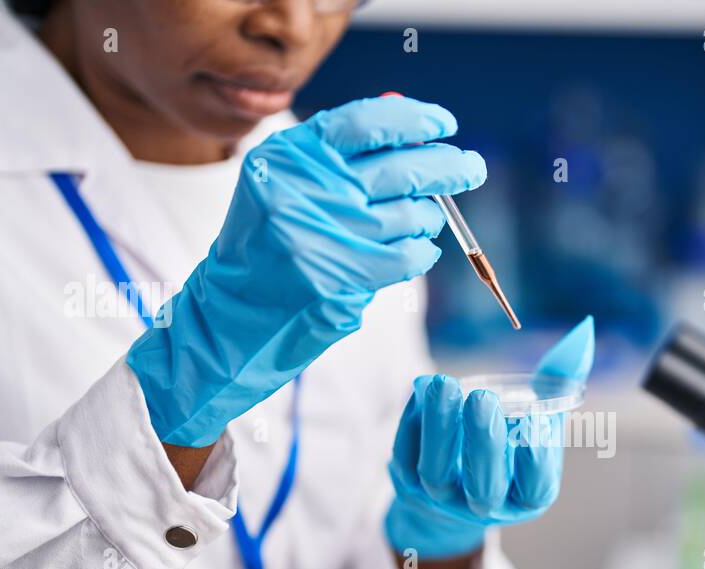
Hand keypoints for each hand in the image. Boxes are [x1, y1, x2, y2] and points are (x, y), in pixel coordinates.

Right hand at [126, 96, 486, 446]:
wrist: (232, 314)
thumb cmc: (268, 247)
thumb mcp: (288, 187)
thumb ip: (343, 159)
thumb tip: (417, 133)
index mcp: (290, 157)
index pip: (365, 122)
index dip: (414, 119)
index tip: (444, 124)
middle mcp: (306, 189)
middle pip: (401, 167)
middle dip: (449, 165)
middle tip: (472, 166)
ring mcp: (324, 235)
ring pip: (411, 214)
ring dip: (430, 218)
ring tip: (425, 221)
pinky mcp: (340, 278)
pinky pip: (409, 257)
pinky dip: (422, 253)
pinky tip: (418, 252)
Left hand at [385, 317, 595, 558]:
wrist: (454, 491)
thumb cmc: (509, 446)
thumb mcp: (537, 417)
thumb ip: (560, 378)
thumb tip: (583, 332)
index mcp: (526, 495)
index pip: (535, 488)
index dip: (537, 459)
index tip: (536, 419)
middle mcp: (486, 504)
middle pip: (485, 486)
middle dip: (484, 441)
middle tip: (483, 399)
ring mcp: (445, 497)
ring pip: (437, 471)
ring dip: (440, 427)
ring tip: (444, 384)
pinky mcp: (410, 483)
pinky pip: (407, 457)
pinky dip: (413, 423)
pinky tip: (422, 391)